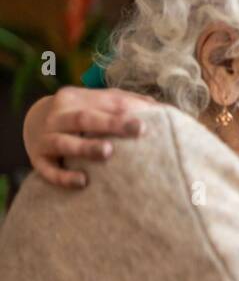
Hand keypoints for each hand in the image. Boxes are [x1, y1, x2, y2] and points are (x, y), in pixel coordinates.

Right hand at [23, 87, 155, 187]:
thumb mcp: (95, 103)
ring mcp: (44, 139)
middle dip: (111, 124)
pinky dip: (64, 176)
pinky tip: (83, 182)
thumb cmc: (79, 115)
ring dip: (85, 148)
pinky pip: (48, 170)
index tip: (149, 120)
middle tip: (139, 129)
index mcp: (74, 98)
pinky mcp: (38, 160)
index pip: (104, 101)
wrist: (34, 124)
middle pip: (84, 118)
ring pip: (63, 143)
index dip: (128, 109)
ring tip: (108, 152)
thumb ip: (124, 102)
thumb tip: (162, 108)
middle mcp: (57, 116)